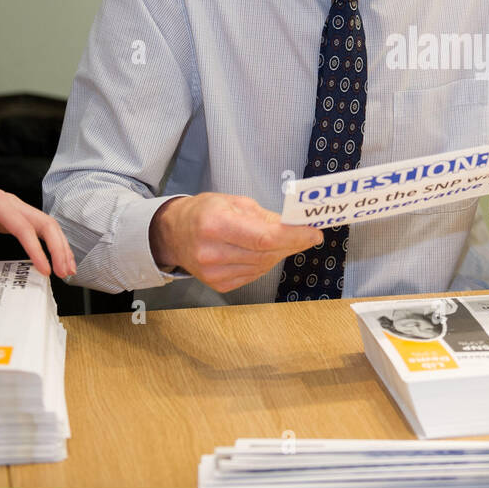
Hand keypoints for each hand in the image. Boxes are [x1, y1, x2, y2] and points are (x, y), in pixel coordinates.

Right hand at [149, 193, 323, 293]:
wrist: (174, 233)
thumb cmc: (204, 212)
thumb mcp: (234, 202)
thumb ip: (265, 216)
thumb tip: (295, 226)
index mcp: (215, 224)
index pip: (265, 237)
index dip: (294, 237)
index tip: (314, 233)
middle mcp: (212, 252)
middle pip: (267, 253)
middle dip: (292, 243)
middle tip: (306, 234)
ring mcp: (214, 273)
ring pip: (263, 266)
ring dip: (278, 253)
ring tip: (280, 239)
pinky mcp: (218, 285)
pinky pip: (254, 274)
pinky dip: (264, 263)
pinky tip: (260, 251)